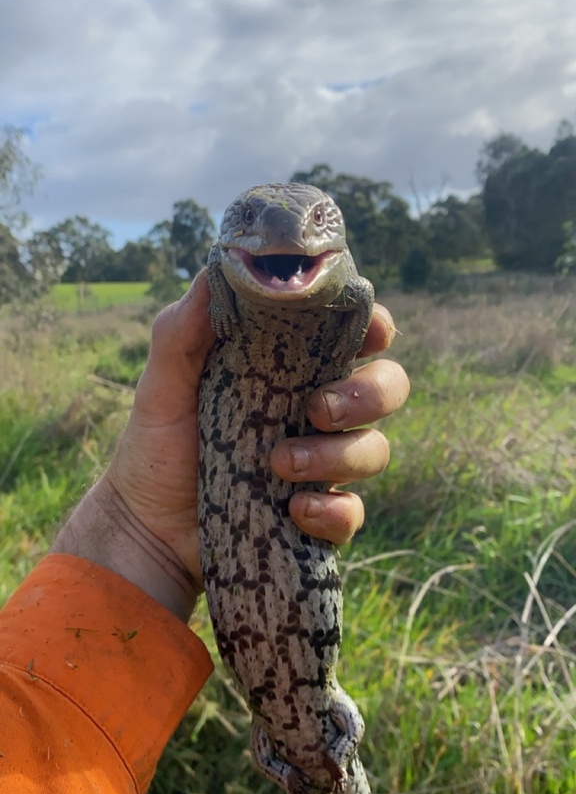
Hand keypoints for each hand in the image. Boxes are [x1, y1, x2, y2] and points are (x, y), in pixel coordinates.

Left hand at [51, 272, 408, 620]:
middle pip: (387, 388)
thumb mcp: (162, 383)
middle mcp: (316, 412)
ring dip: (339, 455)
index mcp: (290, 369)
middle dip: (369, 393)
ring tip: (281, 463)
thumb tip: (217, 267)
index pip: (354, 337)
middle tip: (318, 407)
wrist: (144, 526)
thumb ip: (183, 329)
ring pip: (375, 450)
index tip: (370, 331)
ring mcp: (321, 465)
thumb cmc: (156, 444)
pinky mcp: (316, 516)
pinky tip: (294, 510)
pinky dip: (332, 512)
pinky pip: (352, 513)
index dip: (375, 327)